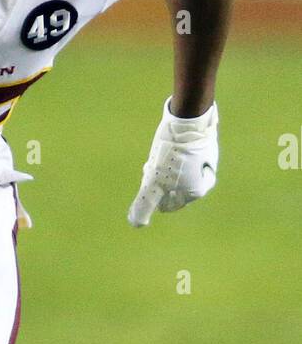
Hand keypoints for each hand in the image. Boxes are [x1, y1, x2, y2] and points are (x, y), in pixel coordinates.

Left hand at [128, 97, 218, 227]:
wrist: (189, 119)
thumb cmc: (172, 155)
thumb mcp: (152, 183)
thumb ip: (144, 205)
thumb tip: (136, 224)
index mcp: (196, 191)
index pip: (170, 204)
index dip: (154, 198)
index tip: (147, 184)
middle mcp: (206, 177)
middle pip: (176, 188)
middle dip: (160, 183)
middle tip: (149, 170)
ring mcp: (207, 158)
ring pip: (182, 170)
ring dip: (167, 167)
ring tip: (156, 157)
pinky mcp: (205, 142)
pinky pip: (187, 153)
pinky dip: (175, 152)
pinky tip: (168, 143)